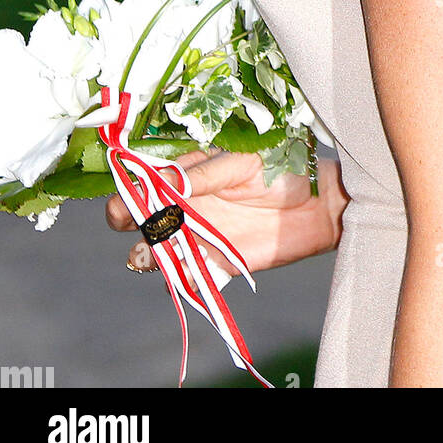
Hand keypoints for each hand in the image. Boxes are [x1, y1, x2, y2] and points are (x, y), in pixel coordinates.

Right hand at [105, 149, 348, 283]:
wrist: (316, 204)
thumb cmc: (279, 169)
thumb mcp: (240, 163)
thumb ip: (203, 175)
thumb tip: (162, 181)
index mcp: (187, 175)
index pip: (144, 184)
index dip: (128, 193)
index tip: (126, 203)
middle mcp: (185, 207)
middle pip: (141, 220)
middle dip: (128, 225)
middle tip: (139, 228)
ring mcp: (197, 236)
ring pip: (156, 253)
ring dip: (150, 256)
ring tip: (160, 253)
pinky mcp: (216, 264)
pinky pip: (187, 277)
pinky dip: (182, 279)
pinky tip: (191, 271)